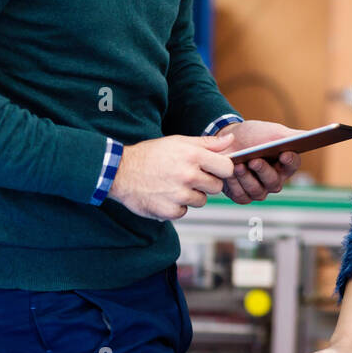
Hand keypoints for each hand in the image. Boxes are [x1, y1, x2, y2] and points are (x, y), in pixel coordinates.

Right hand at [108, 132, 236, 220]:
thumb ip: (208, 143)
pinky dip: (177, 206)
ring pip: (201, 200)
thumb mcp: (179, 142)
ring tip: (174, 185)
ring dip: (191, 195)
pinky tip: (165, 195)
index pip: (227, 168)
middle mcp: (188, 175)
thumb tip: (231, 141)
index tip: (214, 169)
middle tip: (189, 177)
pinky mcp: (169, 211)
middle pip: (216, 187)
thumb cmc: (151, 155)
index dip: (222, 169)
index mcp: (193, 156)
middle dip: (206, 183)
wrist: (120, 172)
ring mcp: (179, 195)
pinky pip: (184, 211)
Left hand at [215, 120, 301, 203]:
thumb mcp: (273, 131)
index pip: (293, 165)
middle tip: (254, 160)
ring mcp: (258, 189)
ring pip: (257, 191)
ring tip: (238, 165)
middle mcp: (274, 179)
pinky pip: (241, 196)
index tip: (284, 154)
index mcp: (285, 164)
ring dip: (246, 178)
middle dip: (263, 171)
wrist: (227, 140)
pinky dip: (234, 184)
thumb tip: (310, 136)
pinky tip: (229, 174)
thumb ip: (293, 135)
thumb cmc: (253, 135)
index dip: (289, 161)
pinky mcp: (242, 195)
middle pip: (274, 182)